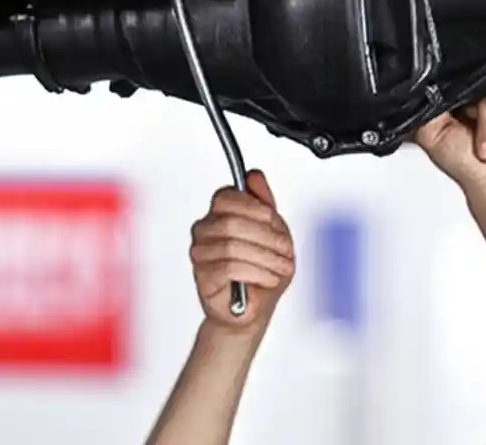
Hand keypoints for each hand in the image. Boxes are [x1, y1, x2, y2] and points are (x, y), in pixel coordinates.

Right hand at [189, 170, 294, 330]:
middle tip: (285, 251)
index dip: (254, 207)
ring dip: (266, 258)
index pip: (227, 196)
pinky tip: (268, 278)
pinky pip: (229, 267)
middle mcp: (205, 230)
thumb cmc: (262, 272)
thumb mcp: (274, 232)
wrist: (254, 311)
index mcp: (220, 214)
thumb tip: (254, 175)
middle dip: (267, 237)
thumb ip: (264, 203)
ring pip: (233, 245)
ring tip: (280, 268)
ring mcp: (201, 253)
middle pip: (232, 221)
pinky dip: (257, 272)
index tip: (273, 220)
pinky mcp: (202, 277)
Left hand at [413, 90, 485, 200]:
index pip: (455, 81)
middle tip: (468, 140)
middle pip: (476, 84)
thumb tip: (422, 92)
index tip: (451, 115)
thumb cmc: (466, 167)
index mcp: (458, 102)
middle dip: (470, 114)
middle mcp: (481, 100)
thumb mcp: (431, 135)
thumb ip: (425, 110)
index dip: (453, 93)